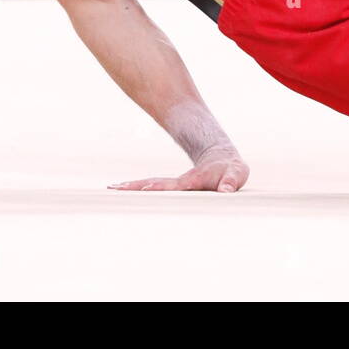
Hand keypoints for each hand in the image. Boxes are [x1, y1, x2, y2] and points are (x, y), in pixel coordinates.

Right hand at [107, 142, 249, 192]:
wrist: (222, 156)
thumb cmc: (232, 169)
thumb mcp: (236, 174)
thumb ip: (230, 182)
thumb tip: (225, 191)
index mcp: (195, 180)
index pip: (177, 185)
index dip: (163, 187)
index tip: (147, 188)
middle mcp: (182, 182)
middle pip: (156, 183)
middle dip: (137, 186)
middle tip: (117, 187)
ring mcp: (177, 184)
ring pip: (152, 185)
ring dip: (133, 187)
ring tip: (113, 189)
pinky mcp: (175, 188)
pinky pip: (155, 189)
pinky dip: (139, 189)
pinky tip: (121, 191)